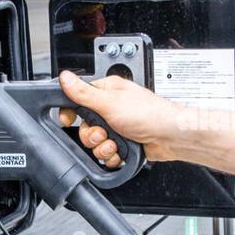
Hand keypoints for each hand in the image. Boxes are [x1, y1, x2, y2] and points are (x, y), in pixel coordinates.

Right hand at [56, 70, 185, 167]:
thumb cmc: (149, 113)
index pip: (77, 100)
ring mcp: (117, 127)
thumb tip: (64, 78)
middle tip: (103, 132)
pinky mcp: (123, 143)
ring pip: (95, 143)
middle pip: (84, 126)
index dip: (71, 113)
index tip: (68, 120)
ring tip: (115, 143)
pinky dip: (112, 156)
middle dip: (92, 135)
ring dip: (103, 147)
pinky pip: (107, 154)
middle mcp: (111, 109)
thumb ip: (84, 93)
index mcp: (106, 92)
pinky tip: (121, 152)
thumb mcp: (110, 102)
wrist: (170, 136)